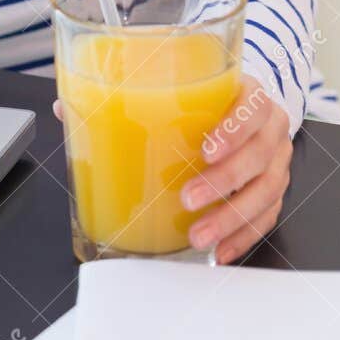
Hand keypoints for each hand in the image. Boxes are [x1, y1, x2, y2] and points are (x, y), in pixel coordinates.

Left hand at [52, 71, 292, 263]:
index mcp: (244, 92)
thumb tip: (64, 108)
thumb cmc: (198, 99)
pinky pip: (267, 217)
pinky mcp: (273, 188)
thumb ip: (122, 95)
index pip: (249, 106)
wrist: (239, 107)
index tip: (206, 149)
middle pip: (259, 154)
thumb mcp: (168, 88)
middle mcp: (268, 126)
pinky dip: (244, 237)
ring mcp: (275, 159)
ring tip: (200, 235)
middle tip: (188, 198)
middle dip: (223, 182)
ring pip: (265, 191)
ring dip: (232, 218)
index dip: (232, 129)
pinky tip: (221, 251)